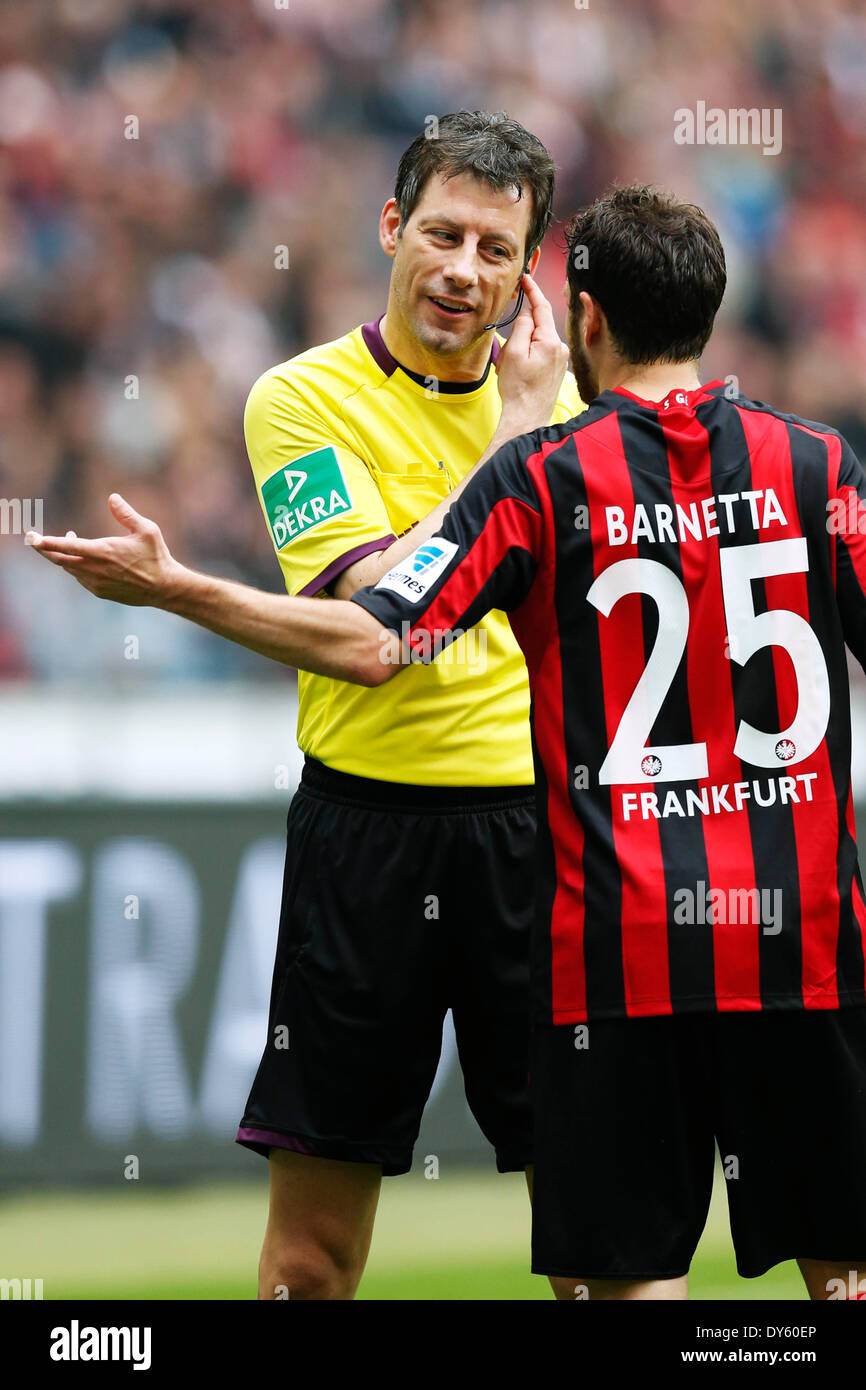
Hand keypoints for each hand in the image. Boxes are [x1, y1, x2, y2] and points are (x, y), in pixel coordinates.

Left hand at [26, 493, 182, 607]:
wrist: (164, 588)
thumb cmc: (156, 556)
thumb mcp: (147, 529)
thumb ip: (126, 514)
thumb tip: (112, 498)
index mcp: (103, 551)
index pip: (66, 547)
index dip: (46, 542)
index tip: (31, 538)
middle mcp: (95, 569)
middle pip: (59, 560)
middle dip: (46, 549)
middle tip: (35, 539)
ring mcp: (96, 583)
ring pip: (69, 569)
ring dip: (65, 556)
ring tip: (72, 541)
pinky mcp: (100, 592)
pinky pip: (80, 578)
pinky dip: (76, 567)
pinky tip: (84, 560)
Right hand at [494, 272, 569, 429]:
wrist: (527, 418)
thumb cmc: (518, 389)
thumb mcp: (513, 353)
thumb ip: (522, 327)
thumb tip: (528, 313)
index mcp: (551, 341)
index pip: (541, 308)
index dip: (532, 291)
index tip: (526, 278)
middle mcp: (561, 348)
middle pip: (537, 327)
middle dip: (519, 335)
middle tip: (505, 357)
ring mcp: (561, 360)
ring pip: (536, 342)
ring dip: (521, 350)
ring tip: (510, 371)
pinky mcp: (557, 370)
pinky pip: (539, 355)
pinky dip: (526, 359)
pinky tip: (518, 375)